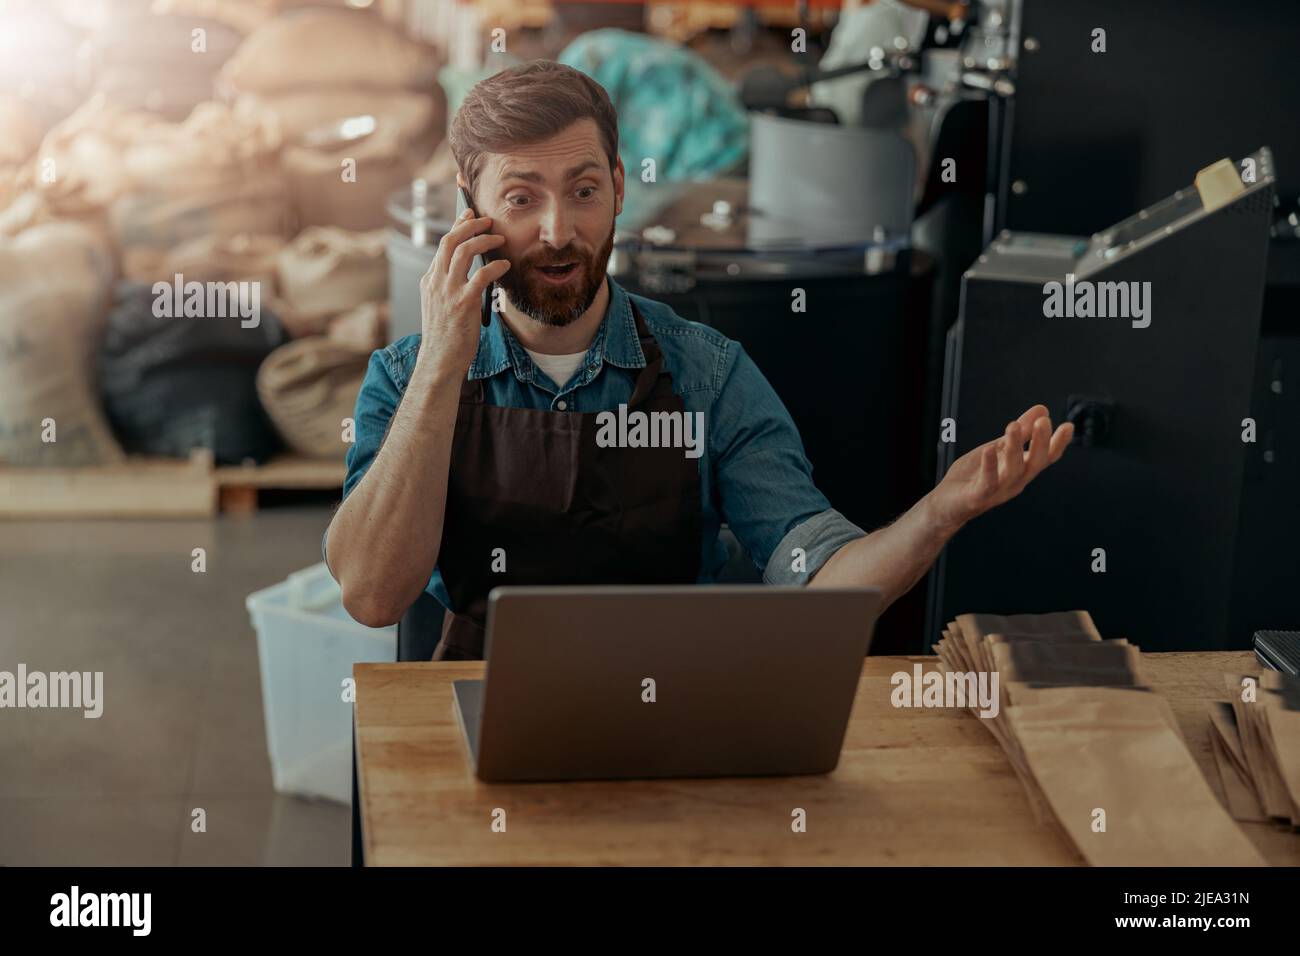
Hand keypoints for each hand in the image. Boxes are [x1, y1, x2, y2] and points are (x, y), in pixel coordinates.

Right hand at [415, 208, 509, 377]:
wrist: (440, 360)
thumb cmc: (446, 336)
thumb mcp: (440, 306)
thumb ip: (449, 286)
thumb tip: (469, 273)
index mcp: (430, 280)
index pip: (443, 245)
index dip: (457, 226)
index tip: (469, 214)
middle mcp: (436, 282)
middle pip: (451, 241)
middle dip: (470, 225)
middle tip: (488, 221)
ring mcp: (448, 292)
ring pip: (464, 252)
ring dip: (484, 241)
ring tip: (499, 239)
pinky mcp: (463, 304)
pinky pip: (480, 276)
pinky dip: (495, 266)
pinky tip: (505, 265)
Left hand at [928, 404, 1072, 532]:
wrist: (947, 503)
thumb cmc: (973, 476)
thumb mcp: (999, 448)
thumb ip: (1021, 431)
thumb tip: (1042, 409)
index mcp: (1022, 469)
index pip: (1046, 457)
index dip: (1058, 443)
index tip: (1068, 426)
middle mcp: (1015, 482)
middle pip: (1035, 463)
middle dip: (1041, 442)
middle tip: (1043, 422)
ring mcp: (998, 491)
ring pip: (1013, 470)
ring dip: (1015, 448)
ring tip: (1013, 426)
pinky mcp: (978, 496)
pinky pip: (987, 482)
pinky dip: (990, 466)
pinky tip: (989, 450)